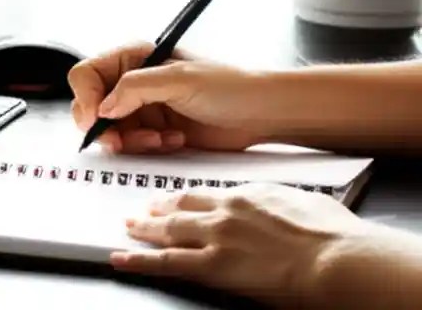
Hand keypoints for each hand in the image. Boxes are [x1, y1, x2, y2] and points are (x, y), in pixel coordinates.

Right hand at [68, 42, 269, 152]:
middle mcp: (132, 80)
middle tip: (119, 142)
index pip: (87, 74)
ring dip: (130, 140)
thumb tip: (103, 108)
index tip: (96, 120)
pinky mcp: (153, 131)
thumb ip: (136, 88)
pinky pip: (131, 145)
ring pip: (109, 130)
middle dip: (104, 127)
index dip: (85, 97)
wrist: (263, 114)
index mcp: (134, 57)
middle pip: (91, 105)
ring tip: (161, 140)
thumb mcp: (180, 79)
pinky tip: (174, 142)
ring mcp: (141, 107)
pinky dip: (146, 148)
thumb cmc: (230, 86)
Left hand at [113, 183, 369, 308]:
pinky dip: (139, 260)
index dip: (187, 198)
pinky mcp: (213, 266)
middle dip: (159, 209)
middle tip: (143, 210)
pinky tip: (122, 258)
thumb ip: (288, 204)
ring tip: (129, 228)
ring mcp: (216, 237)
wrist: (339, 260)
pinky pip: (166, 262)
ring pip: (169, 231)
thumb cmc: (336, 238)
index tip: (177, 199)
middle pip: (182, 206)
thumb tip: (293, 209)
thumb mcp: (311, 205)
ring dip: (144, 230)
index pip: (208, 194)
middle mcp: (226, 211)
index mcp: (249, 195)